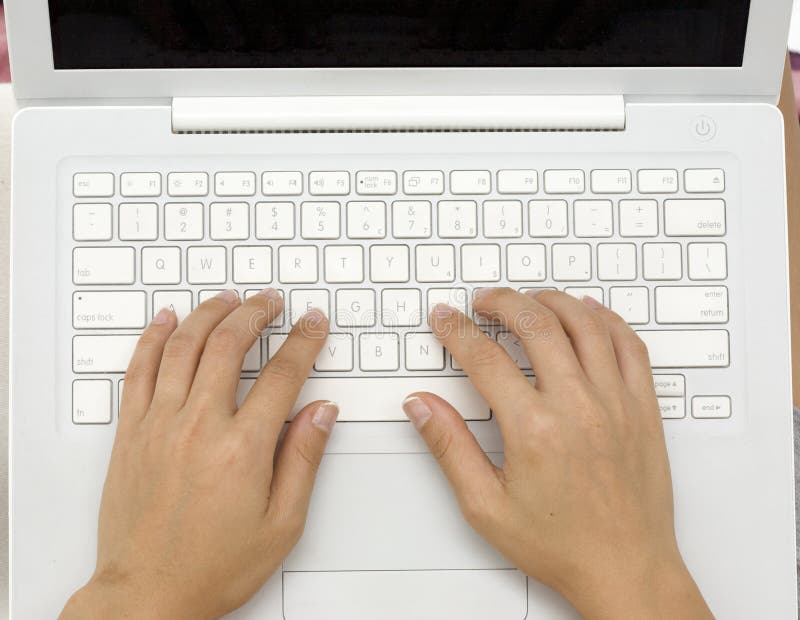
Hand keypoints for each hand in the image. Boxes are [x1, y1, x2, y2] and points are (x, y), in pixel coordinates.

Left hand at [60, 290, 336, 619]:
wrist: (149, 595)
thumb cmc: (213, 566)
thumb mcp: (281, 523)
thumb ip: (303, 459)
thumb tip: (322, 413)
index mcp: (242, 449)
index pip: (282, 375)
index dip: (303, 341)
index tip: (312, 324)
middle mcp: (199, 427)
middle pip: (229, 345)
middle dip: (256, 313)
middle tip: (271, 301)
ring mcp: (159, 425)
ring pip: (184, 346)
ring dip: (209, 314)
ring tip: (228, 299)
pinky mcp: (131, 433)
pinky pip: (139, 370)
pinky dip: (153, 338)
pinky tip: (166, 320)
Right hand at [403, 289, 712, 618]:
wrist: (625, 568)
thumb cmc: (561, 544)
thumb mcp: (486, 505)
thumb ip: (449, 447)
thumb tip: (421, 406)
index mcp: (534, 429)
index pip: (484, 358)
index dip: (457, 331)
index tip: (445, 319)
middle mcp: (578, 406)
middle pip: (535, 323)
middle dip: (502, 302)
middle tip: (483, 301)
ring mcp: (616, 402)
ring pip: (584, 323)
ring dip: (551, 300)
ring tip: (529, 299)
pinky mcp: (643, 407)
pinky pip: (629, 344)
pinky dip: (606, 319)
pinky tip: (589, 312)